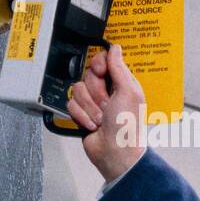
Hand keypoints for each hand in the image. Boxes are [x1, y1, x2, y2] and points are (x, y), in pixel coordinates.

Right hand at [66, 43, 146, 182]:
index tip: (101, 72)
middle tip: (107, 105)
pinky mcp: (81, 113)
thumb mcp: (128, 92)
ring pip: (77, 90)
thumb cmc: (127, 125)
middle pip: (88, 75)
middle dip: (96, 93)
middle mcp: (106, 90)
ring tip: (101, 119)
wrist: (114, 152)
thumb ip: (119, 68)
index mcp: (120, 82)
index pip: (102, 60)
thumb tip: (115, 48)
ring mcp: (93, 102)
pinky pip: (71, 105)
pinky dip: (82, 116)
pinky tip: (93, 125)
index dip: (98, 64)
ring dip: (90, 107)